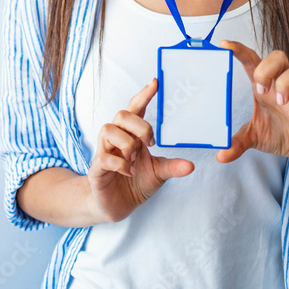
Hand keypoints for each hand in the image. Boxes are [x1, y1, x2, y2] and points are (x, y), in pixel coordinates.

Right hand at [86, 78, 194, 222]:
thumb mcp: (158, 173)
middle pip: (121, 114)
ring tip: (134, 159)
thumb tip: (191, 165)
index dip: (144, 95)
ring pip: (108, 129)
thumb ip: (172, 166)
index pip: (135, 108)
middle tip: (151, 142)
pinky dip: (120, 164)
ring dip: (126, 143)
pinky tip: (129, 172)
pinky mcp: (97, 168)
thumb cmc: (135, 183)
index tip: (156, 82)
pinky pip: (104, 157)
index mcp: (131, 135)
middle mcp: (116, 139)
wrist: (117, 206)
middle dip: (139, 125)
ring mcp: (104, 151)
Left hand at [215, 41, 288, 167]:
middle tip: (261, 89)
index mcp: (264, 86)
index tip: (225, 45)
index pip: (252, 61)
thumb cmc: (277, 134)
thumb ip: (237, 143)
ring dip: (287, 82)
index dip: (239, 50)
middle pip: (278, 56)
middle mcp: (282, 85)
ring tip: (281, 102)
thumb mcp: (253, 138)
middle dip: (268, 67)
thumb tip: (220, 156)